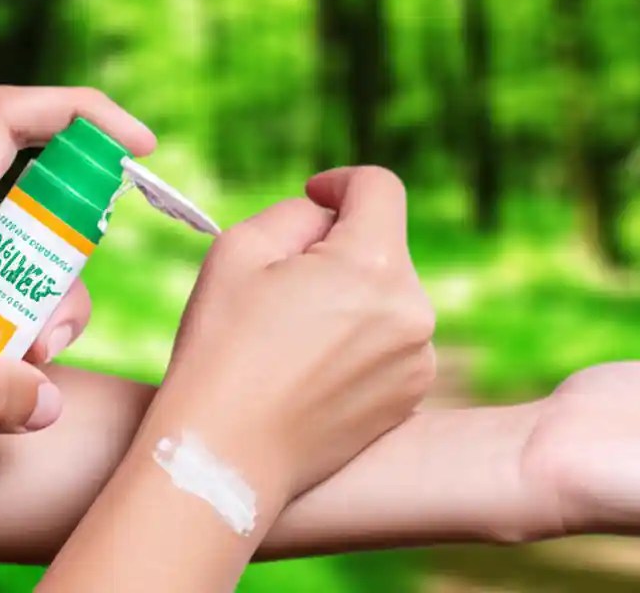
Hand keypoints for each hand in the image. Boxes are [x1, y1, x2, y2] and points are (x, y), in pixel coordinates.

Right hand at [151, 166, 436, 502]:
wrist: (224, 457)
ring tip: (292, 337)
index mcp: (375, 265)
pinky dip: (360, 342)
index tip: (315, 197)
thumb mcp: (240, 248)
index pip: (381, 188)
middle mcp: (413, 311)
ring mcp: (418, 360)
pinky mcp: (411, 397)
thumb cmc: (222, 350)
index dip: (342, 182)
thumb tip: (329, 218)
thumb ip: (297, 213)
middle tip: (282, 283)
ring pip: (388, 296)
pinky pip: (391, 343)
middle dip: (340, 249)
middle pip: (383, 246)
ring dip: (352, 297)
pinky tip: (311, 370)